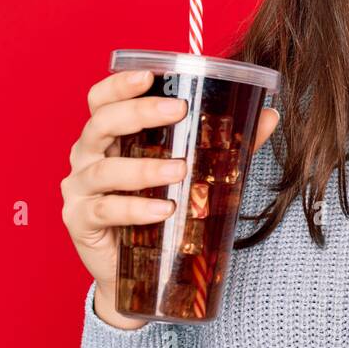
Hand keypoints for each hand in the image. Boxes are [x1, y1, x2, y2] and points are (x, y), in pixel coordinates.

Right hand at [60, 68, 280, 327]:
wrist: (138, 272)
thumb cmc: (160, 208)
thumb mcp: (192, 172)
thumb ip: (227, 145)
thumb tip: (270, 117)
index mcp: (108, 136)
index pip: (101, 100)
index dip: (119, 84)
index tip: (149, 75)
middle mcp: (86, 156)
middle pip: (101, 124)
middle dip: (139, 114)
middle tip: (179, 112)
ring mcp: (78, 190)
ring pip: (104, 170)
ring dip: (144, 168)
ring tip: (180, 170)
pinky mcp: (80, 222)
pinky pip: (105, 211)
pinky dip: (135, 208)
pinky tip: (163, 210)